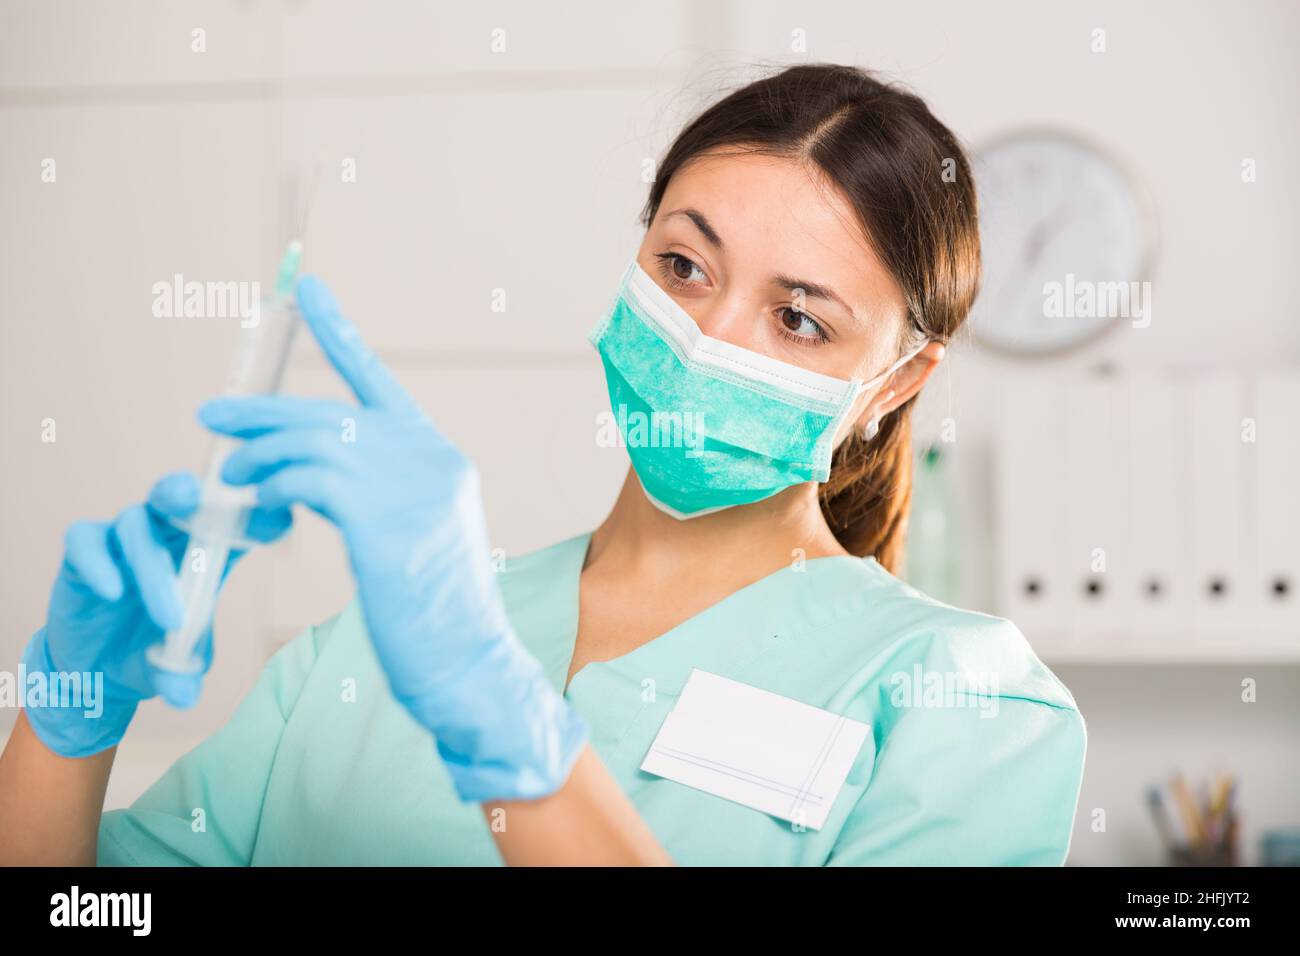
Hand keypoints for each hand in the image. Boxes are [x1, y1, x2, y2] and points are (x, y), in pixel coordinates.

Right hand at [22, 473, 291, 756]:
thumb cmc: (152, 652)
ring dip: (153, 570)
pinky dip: (99, 562)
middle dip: (191, 494)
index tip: (280, 523)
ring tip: (170, 619)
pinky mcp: (84, 551)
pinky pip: (86, 541)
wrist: (98, 670)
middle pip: (178, 495)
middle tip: (200, 502)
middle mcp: (166, 534)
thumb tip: (185, 697)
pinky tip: (112, 591)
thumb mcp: (176, 664)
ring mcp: (123, 539)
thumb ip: (182, 672)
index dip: (253, 518)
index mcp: (205, 550)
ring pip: (136, 526)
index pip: (233, 522)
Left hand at [199, 276, 586, 802]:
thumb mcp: (416, 537)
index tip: (307, 290)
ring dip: (258, 456)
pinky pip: (308, 481)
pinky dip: (272, 486)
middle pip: (330, 412)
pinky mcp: (384, 521)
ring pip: (313, 443)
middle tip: (212, 415)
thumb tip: (315, 474)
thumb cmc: (432, 614)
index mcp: (440, 458)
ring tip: (229, 476)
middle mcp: (431, 460)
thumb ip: (382, 493)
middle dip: (262, 411)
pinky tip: (255, 503)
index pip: (379, 382)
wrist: (466, 663)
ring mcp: (412, 488)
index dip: (338, 333)